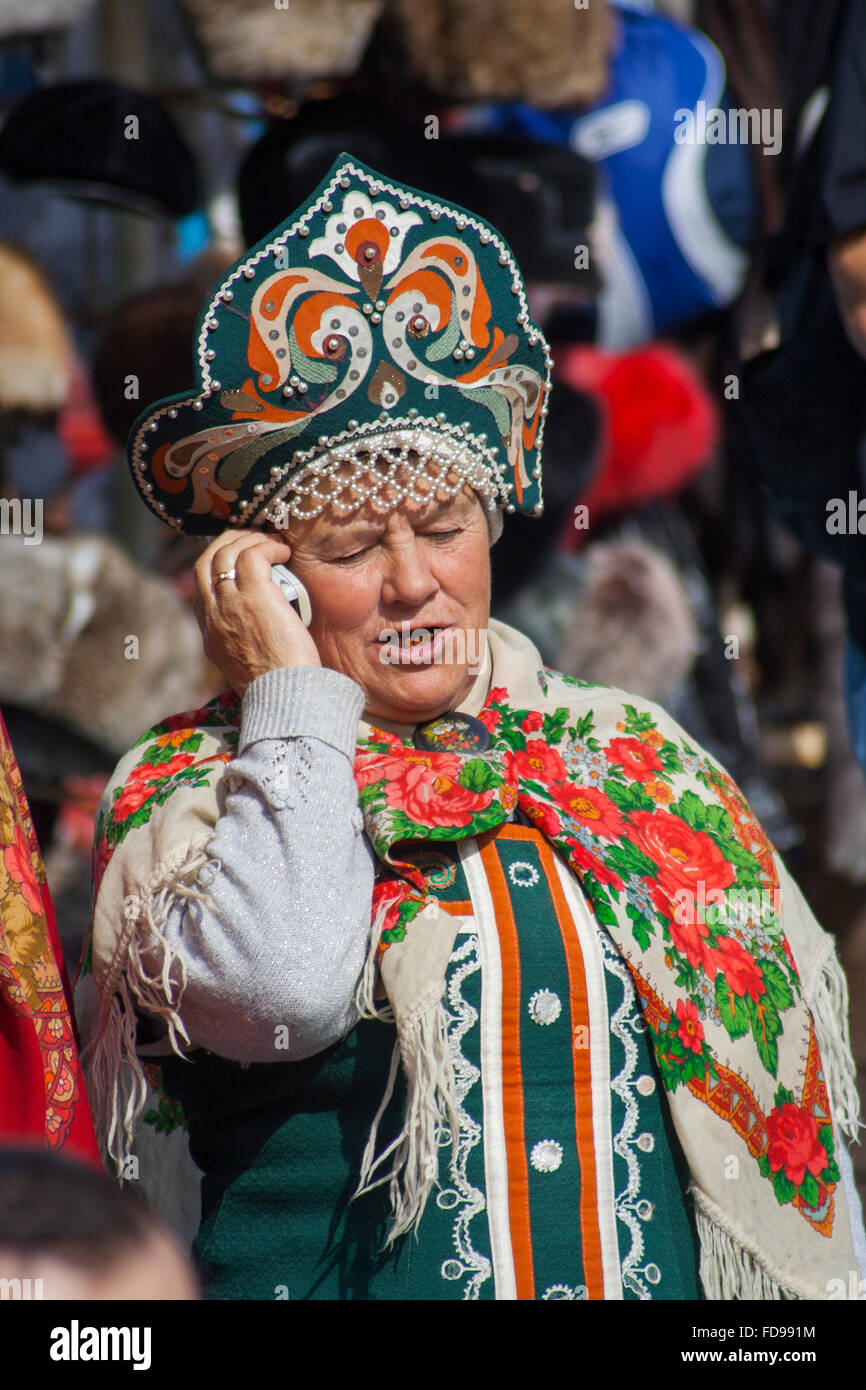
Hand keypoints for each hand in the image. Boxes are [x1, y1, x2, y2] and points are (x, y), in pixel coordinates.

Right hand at [193, 529, 319, 696]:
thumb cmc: (279, 685)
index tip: (239, 558)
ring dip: (249, 539)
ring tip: (273, 542)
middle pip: (206, 561)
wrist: (285, 696)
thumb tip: (264, 625)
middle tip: (254, 540)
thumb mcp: (249, 663)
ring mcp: (230, 603)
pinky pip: (253, 554)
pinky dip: (267, 546)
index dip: (218, 564)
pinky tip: (283, 552)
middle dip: (228, 543)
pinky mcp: (255, 595)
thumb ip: (246, 642)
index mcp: (209, 633)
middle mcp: (213, 615)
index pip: (202, 587)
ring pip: (226, 552)